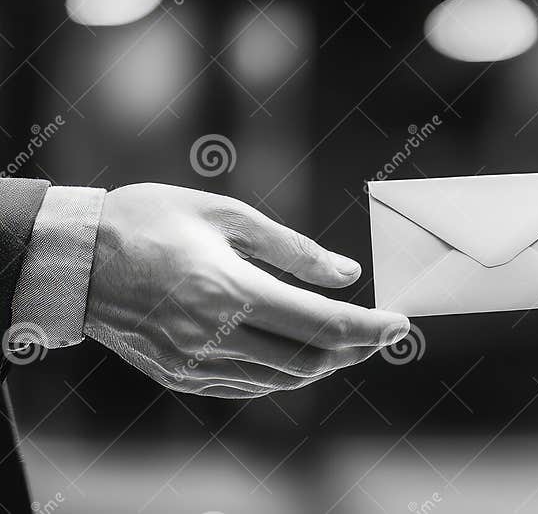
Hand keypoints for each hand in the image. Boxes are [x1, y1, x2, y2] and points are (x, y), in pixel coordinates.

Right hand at [84, 183, 408, 397]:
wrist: (74, 259)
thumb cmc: (149, 220)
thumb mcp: (226, 215)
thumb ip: (293, 249)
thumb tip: (347, 272)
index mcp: (229, 291)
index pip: (323, 324)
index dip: (371, 328)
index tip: (401, 324)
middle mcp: (214, 336)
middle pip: (310, 361)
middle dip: (357, 350)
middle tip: (382, 332)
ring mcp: (195, 363)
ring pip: (283, 380)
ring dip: (325, 364)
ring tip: (349, 342)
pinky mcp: (180, 376)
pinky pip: (250, 385)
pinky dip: (286, 373)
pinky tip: (300, 353)